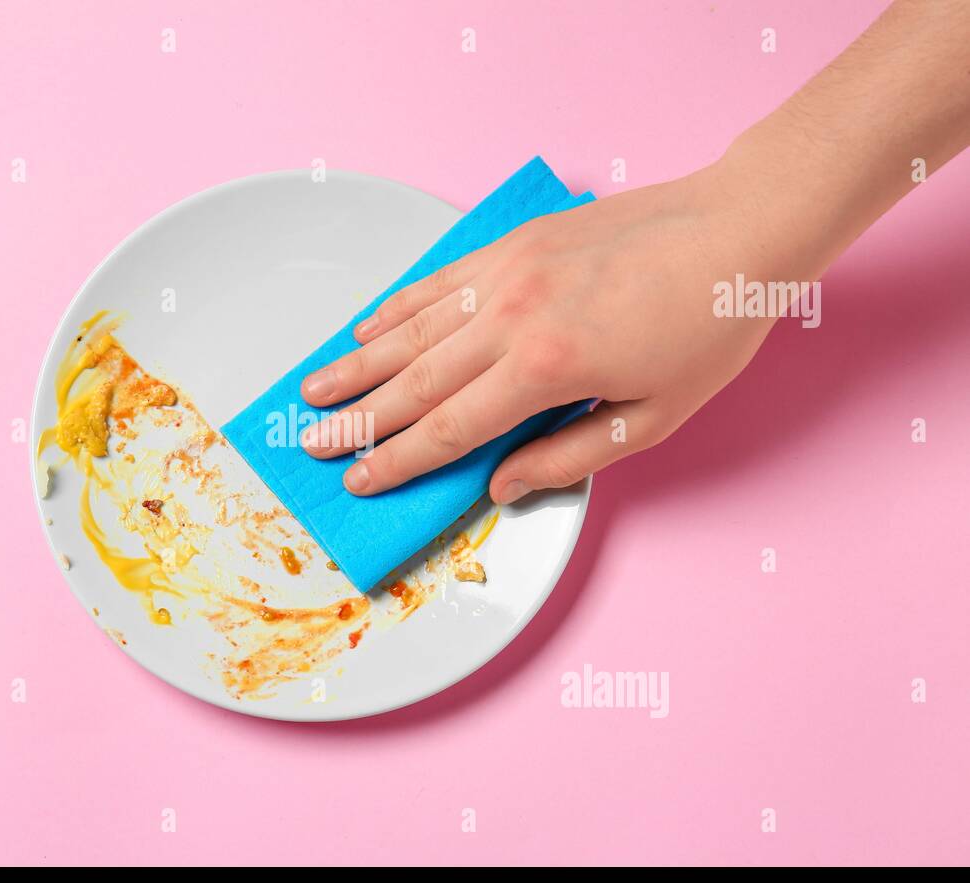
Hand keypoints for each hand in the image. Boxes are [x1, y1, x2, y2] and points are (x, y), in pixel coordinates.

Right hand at [298, 163, 791, 502]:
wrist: (738, 228)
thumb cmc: (707, 328)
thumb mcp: (652, 418)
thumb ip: (567, 458)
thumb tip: (498, 486)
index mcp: (545, 370)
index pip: (449, 430)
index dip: (398, 461)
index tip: (358, 481)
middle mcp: (511, 318)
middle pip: (414, 381)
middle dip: (358, 418)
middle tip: (313, 441)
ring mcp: (505, 272)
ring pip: (411, 329)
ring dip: (358, 363)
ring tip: (314, 389)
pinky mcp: (512, 242)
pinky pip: (436, 281)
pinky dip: (395, 307)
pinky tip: (366, 329)